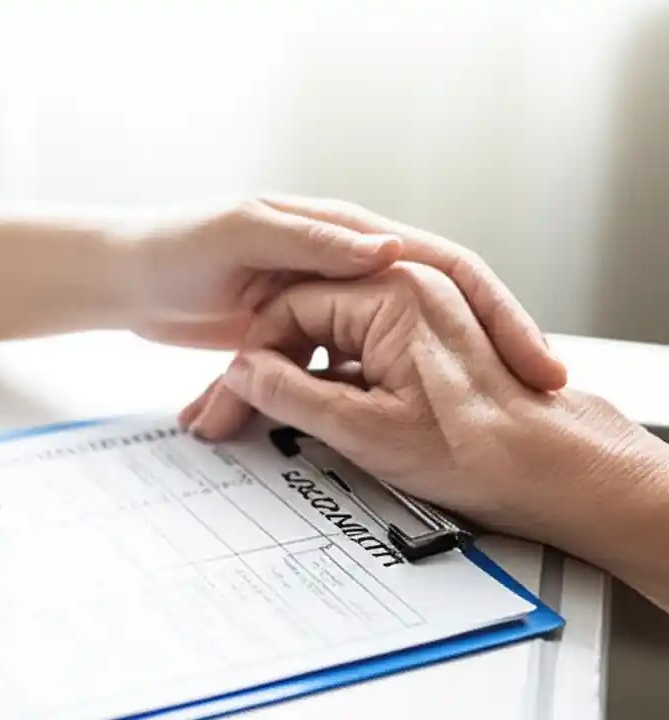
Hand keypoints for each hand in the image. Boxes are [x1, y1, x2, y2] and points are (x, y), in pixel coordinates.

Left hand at [118, 195, 565, 398]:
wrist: (123, 278)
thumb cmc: (175, 245)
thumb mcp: (245, 234)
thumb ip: (312, 242)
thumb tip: (388, 249)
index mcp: (344, 233)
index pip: (442, 264)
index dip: (496, 310)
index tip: (531, 363)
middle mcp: (342, 267)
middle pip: (429, 315)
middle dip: (472, 363)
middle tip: (520, 409)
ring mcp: (320, 308)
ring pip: (384, 354)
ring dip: (407, 395)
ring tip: (451, 441)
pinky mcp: (293, 340)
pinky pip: (336, 375)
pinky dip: (345, 405)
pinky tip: (367, 437)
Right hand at [187, 263, 668, 605]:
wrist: (559, 474)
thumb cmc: (482, 450)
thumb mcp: (365, 428)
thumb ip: (291, 395)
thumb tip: (243, 376)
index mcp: (395, 290)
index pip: (288, 309)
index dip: (251, 359)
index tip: (232, 397)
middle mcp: (408, 288)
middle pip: (304, 322)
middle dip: (262, 374)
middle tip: (224, 417)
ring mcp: (416, 315)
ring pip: (324, 341)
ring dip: (287, 383)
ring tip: (248, 422)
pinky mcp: (422, 345)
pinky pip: (351, 355)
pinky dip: (322, 387)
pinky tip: (298, 421)